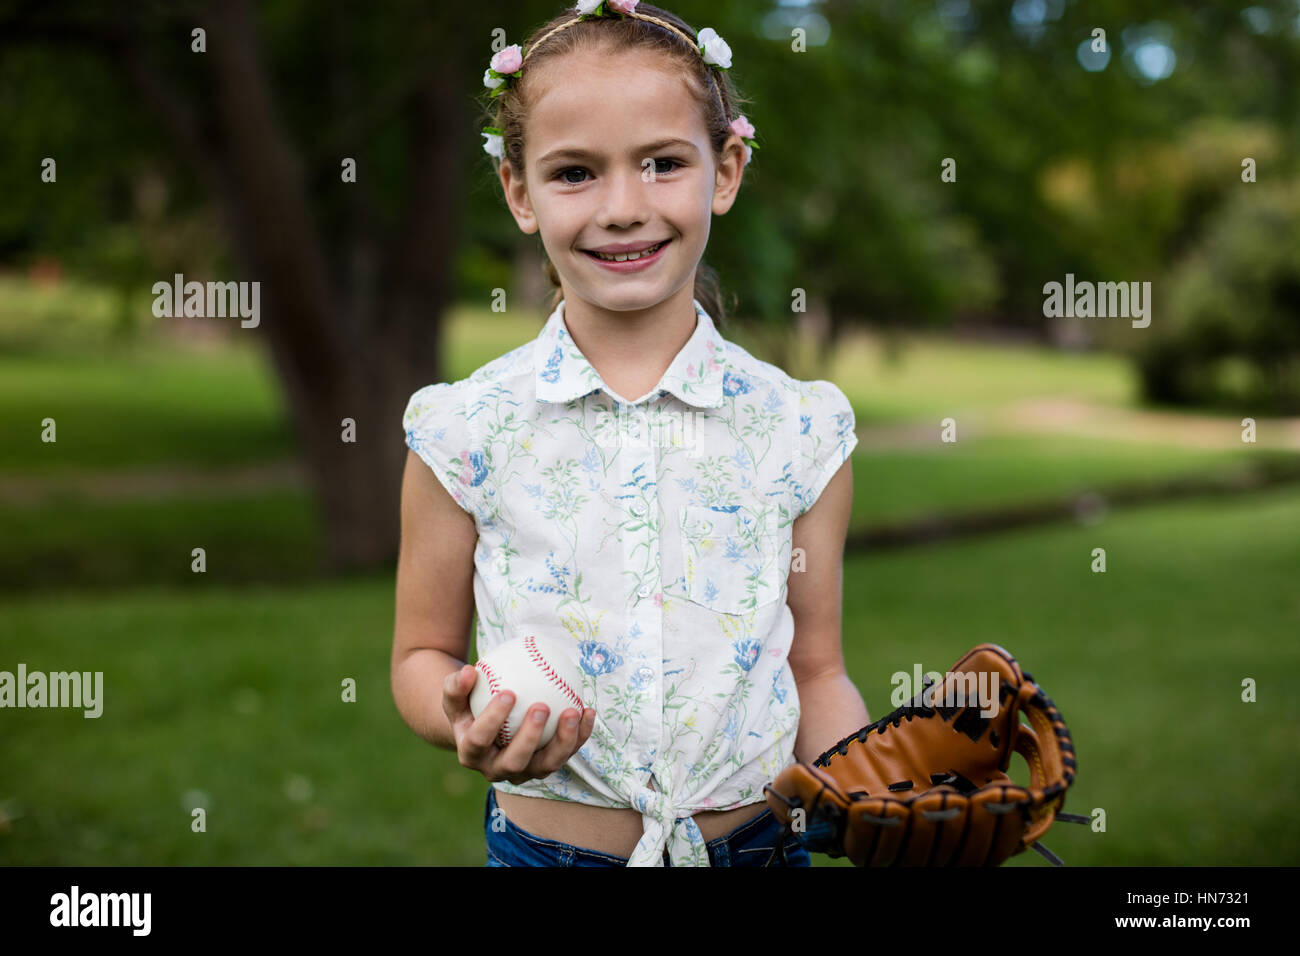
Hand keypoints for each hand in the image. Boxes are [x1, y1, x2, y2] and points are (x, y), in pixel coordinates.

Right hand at [442, 664, 595, 784]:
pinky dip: (579, 735)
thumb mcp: (455, 695)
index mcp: (470, 754)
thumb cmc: (468, 705)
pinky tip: (588, 711)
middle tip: (541, 706)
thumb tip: (469, 671)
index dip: (492, 720)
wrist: (482, 728)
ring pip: (546, 765)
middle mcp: (496, 769)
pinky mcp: (545, 767)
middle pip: (514, 761)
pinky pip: (566, 753)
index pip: (479, 741)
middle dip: (530, 737)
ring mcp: (523, 772)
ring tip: (572, 711)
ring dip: (562, 740)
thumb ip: (456, 685)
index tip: (507, 693)